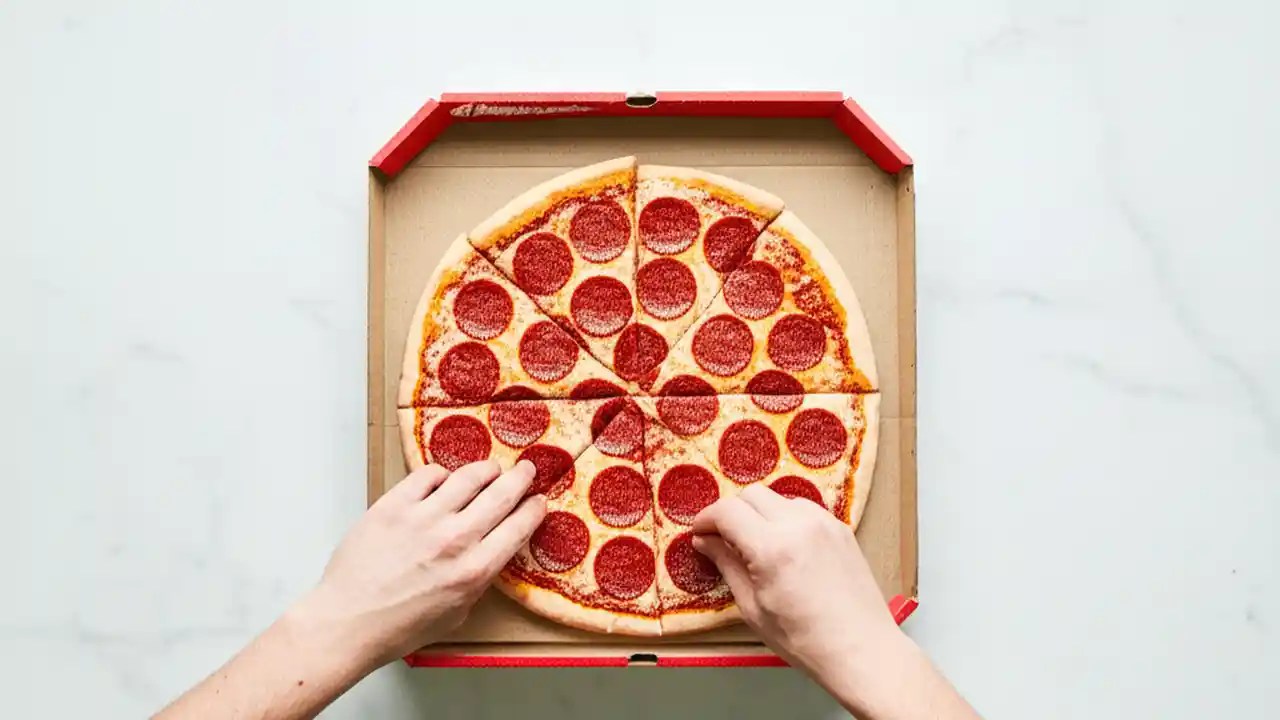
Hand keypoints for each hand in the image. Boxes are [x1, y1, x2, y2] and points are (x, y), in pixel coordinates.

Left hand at [295, 460, 546, 666]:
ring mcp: (423, 518)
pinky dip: (441, 475)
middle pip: (501, 494)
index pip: (518, 527)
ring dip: (486, 469)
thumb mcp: (456, 614)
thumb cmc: (399, 628)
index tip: (538, 501)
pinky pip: (427, 475)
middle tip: (526, 469)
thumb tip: (487, 553)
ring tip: (490, 469)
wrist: (348, 622)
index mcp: (474, 571)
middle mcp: (454, 540)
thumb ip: (477, 580)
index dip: (534, 509)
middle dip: (520, 478)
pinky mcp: (393, 505)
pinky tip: (442, 481)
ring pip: (468, 476)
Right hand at [691, 483, 901, 681]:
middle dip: (731, 512)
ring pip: (778, 498)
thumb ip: (727, 566)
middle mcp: (798, 525)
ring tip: (756, 542)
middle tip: (723, 537)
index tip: (699, 532)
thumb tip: (704, 541)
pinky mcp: (841, 528)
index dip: (706, 518)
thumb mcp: (753, 608)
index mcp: (771, 548)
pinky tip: (785, 545)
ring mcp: (824, 523)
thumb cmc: (803, 640)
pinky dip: (785, 517)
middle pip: (752, 495)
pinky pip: (804, 508)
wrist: (861, 649)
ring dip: (760, 512)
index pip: (727, 511)